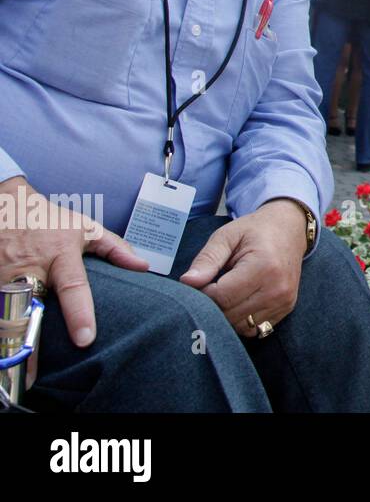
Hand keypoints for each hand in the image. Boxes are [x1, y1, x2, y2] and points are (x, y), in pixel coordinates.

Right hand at [0, 177, 149, 386]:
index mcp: (59, 255)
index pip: (73, 287)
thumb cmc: (50, 220)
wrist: (6, 205)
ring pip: (4, 314)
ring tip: (16, 374)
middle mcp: (30, 267)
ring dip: (9, 341)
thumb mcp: (86, 227)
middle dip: (30, 340)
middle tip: (33, 375)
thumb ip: (116, 248)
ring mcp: (3, 276)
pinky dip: (0, 329)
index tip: (86, 339)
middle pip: (29, 308)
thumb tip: (144, 266)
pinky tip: (5, 350)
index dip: (79, 314)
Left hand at [178, 199, 307, 336]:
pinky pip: (255, 328)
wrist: (290, 229)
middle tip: (211, 286)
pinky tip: (240, 301)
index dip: (203, 293)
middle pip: (230, 315)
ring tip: (227, 293)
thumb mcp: (226, 236)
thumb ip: (207, 259)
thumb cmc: (255, 231)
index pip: (221, 297)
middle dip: (213, 306)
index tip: (202, 281)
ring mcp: (284, 301)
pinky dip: (241, 319)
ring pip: (241, 326)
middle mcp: (277, 288)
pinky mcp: (286, 308)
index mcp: (263, 267)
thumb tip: (186, 282)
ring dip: (227, 315)